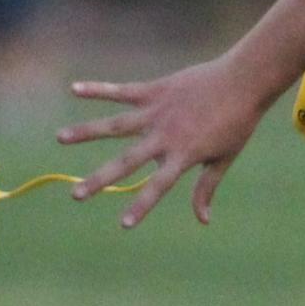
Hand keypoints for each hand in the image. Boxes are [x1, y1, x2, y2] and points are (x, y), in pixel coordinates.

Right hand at [59, 54, 264, 225]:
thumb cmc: (238, 122)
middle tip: (75, 194)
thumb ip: (206, 187)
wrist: (244, 81)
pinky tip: (74, 89)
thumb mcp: (225, 158)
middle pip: (127, 162)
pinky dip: (98, 90)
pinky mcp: (155, 90)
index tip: (123, 225)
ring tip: (60, 137)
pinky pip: (121, 91)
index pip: (158, 187)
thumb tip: (203, 219)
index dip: (141, 206)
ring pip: (115, 125)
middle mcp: (165, 135)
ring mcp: (157, 111)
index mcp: (183, 155)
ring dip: (86, 131)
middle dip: (100, 179)